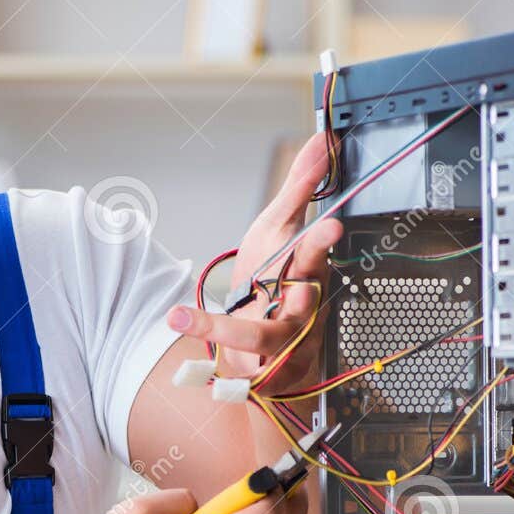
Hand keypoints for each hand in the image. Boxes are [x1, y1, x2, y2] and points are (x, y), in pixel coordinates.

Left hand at [167, 133, 342, 396]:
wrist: (265, 342)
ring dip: (224, 332)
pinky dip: (213, 363)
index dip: (322, 241)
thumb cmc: (275, 279)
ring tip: (182, 319)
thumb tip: (322, 138)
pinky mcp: (267, 375)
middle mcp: (303, 309)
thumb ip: (299, 187)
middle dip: (282, 295)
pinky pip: (244, 374)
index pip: (317, 253)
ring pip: (266, 344)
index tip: (332, 222)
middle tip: (258, 280)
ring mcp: (287, 345)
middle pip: (302, 303)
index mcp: (306, 270)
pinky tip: (184, 340)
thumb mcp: (278, 228)